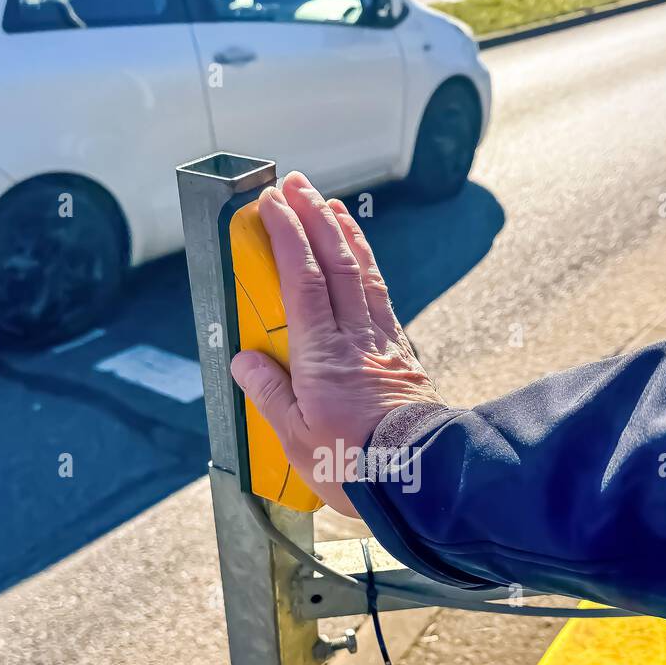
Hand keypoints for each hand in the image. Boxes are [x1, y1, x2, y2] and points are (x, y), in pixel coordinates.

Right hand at [229, 172, 442, 516]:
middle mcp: (357, 340)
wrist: (421, 479)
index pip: (304, 280)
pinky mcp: (403, 359)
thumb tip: (245, 361)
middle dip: (316, 219)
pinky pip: (383, 301)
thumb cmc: (356, 466)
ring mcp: (384, 346)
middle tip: (299, 185)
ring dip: (348, 237)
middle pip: (338, 265)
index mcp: (323, 356)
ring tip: (333, 208)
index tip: (272, 204)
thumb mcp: (295, 439)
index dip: (288, 236)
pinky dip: (370, 271)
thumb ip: (269, 394)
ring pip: (366, 277)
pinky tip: (364, 264)